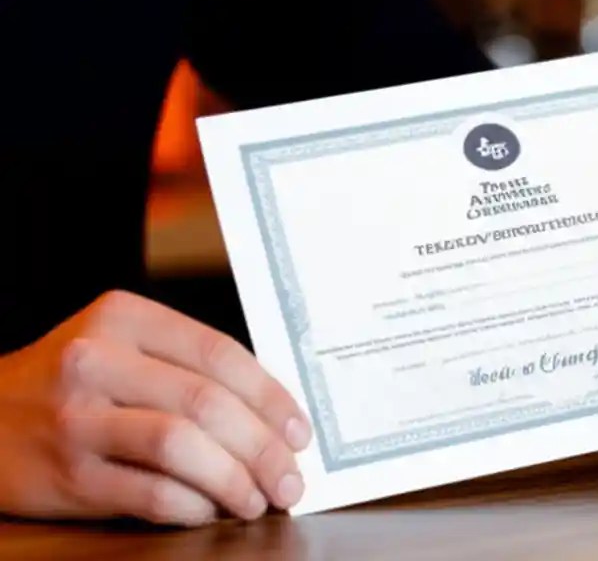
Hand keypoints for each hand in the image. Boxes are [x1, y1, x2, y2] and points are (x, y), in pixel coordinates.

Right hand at [0, 290, 312, 525]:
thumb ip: (184, 367)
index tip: (300, 431)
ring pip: (182, 447)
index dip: (271, 397)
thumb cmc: (68, 386)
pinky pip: (150, 493)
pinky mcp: (66, 474)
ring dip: (235, 480)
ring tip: (260, 499)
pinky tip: (211, 511)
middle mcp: (96, 360)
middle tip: (291, 478)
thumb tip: (273, 417)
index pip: (220, 353)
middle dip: (264, 448)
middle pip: (208, 403)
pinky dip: (193, 506)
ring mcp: (76, 418)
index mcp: (123, 317)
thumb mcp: (117, 349)